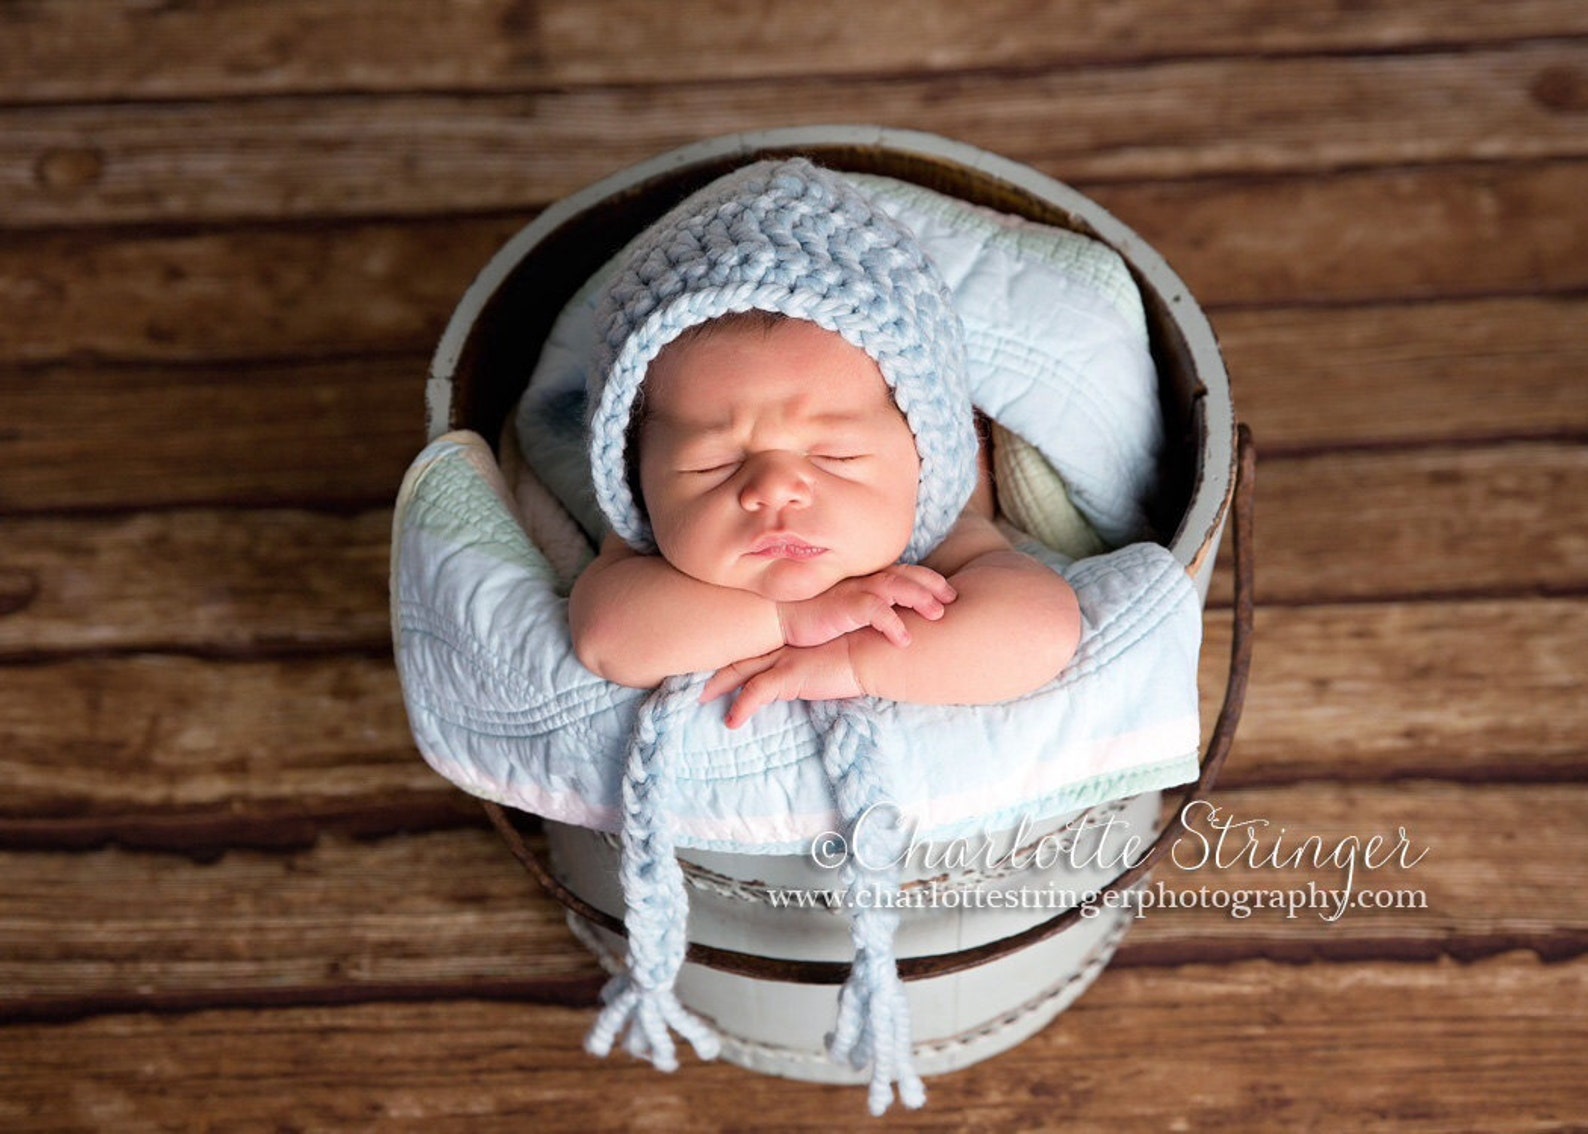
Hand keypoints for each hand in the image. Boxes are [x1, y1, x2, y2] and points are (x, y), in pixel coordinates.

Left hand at [700, 639, 865, 728]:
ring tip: (701, 700)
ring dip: (718, 686)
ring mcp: (784, 660)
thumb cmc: (861, 656)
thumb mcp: (834, 661)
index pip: (758, 650)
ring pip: (740, 672)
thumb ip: (820, 669)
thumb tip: (816, 682)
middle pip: (742, 658)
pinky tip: (731, 722)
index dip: (738, 658)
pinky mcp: (788, 675)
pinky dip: (741, 708)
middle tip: (699, 684)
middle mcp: (784, 648)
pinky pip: (755, 694)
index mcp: (793, 643)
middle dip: (718, 671)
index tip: (722, 668)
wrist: (872, 652)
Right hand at [776, 566, 955, 648]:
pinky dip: (891, 623)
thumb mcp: (849, 609)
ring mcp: (853, 591)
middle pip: (906, 575)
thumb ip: (871, 609)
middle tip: (953, 599)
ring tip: (938, 614)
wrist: (779, 616)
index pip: (905, 572)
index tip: (951, 593)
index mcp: (867, 580)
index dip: (929, 580)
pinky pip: (873, 611)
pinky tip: (904, 639)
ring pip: (895, 588)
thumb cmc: (814, 615)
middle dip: (932, 585)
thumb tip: (898, 621)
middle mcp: (864, 581)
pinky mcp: (842, 607)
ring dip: (918, 599)